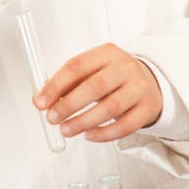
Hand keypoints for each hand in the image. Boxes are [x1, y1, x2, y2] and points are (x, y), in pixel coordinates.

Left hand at [32, 43, 162, 141]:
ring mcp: (139, 88)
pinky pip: (125, 126)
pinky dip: (104, 134)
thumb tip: (41, 99)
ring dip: (83, 122)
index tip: (40, 101)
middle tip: (52, 118)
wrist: (148, 82)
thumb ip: (68, 83)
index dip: (55, 85)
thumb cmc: (114, 77)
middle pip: (94, 87)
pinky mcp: (147, 108)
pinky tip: (89, 135)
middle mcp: (125, 67)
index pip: (76, 66)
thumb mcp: (92, 70)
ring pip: (110, 108)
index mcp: (107, 53)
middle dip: (68, 105)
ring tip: (66, 129)